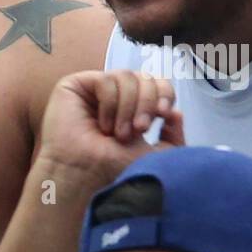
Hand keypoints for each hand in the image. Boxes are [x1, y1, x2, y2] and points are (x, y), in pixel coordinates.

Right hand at [36, 70, 184, 187]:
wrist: (88, 175)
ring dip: (128, 107)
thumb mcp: (158, 156)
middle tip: (140, 129)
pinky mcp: (75, 85)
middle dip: (147, 102)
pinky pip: (105, 80)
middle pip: (144, 76)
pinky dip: (109, 103)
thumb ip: (174, 137)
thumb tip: (176, 113)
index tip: (165, 114)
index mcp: (133, 108)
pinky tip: (102, 126)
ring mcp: (94, 90)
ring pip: (126, 76)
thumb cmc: (117, 170)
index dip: (165, 93)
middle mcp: (115, 96)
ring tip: (120, 134)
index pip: (156, 84)